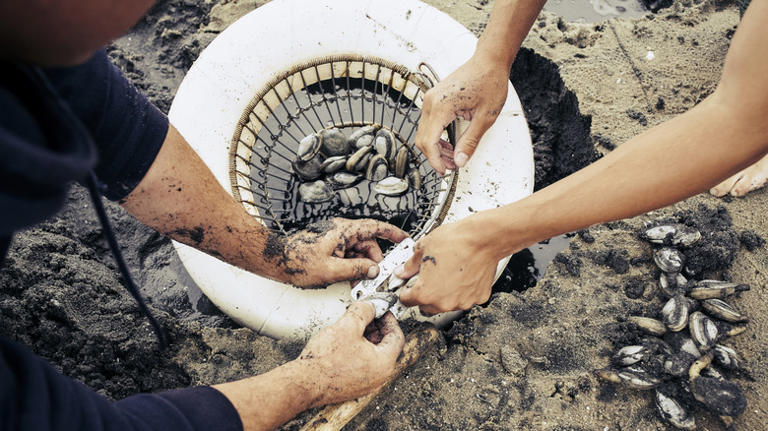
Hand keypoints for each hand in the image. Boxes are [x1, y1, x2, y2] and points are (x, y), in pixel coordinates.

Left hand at [264, 217, 407, 287]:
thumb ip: (356, 270)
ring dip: (360, 265)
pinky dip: (351, 265)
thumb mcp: (331, 270)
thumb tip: (372, 270)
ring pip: (358, 250)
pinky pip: (347, 253)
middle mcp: (340, 231)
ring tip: (357, 281)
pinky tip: (348, 278)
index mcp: (343, 231)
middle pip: (368, 243)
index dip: (393, 233)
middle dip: (373, 260)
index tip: (404, 240)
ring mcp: (334, 237)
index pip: (375, 227)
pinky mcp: (329, 244)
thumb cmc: (297, 262)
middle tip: (373, 277)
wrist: (275, 260)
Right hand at [297, 302, 404, 405]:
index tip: (381, 310)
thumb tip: (371, 306)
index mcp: (384, 363)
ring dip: (366, 337)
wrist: (304, 383)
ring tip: (353, 326)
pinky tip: (345, 341)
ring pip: (374, 354)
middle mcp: (379, 376)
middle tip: (367, 315)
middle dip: (376, 327)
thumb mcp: (347, 326)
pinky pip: (363, 363)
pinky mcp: (354, 385)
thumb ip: (364, 311)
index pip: (397, 336)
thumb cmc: (324, 361)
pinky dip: (359, 349)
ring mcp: (367, 383)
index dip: (389, 319)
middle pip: (386, 345)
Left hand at [395, 217, 500, 313]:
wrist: (484, 238)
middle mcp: (444, 303)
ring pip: (446, 304)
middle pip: (425, 306)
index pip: (406, 300)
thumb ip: (410, 265)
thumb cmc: (456, 241)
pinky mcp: (478, 298)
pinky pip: (465, 298)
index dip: (405, 290)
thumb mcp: (423, 248)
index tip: (408, 285)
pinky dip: (462, 290)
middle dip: (424, 294)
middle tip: (429, 276)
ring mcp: (463, 302)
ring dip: (444, 294)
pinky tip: (462, 275)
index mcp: (425, 293)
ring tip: (448, 272)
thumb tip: (403, 271)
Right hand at [415, 54, 508, 173]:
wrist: (489, 61)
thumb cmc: (489, 81)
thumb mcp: (485, 117)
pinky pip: (429, 123)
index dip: (435, 161)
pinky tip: (450, 143)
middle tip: (452, 166)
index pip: (429, 142)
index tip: (444, 171)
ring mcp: (430, 99)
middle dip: (435, 156)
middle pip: (423, 139)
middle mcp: (430, 102)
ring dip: (436, 147)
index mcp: (441, 106)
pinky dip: (437, 136)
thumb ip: (470, 141)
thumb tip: (460, 161)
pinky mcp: (434, 98)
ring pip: (424, 132)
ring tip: (454, 156)